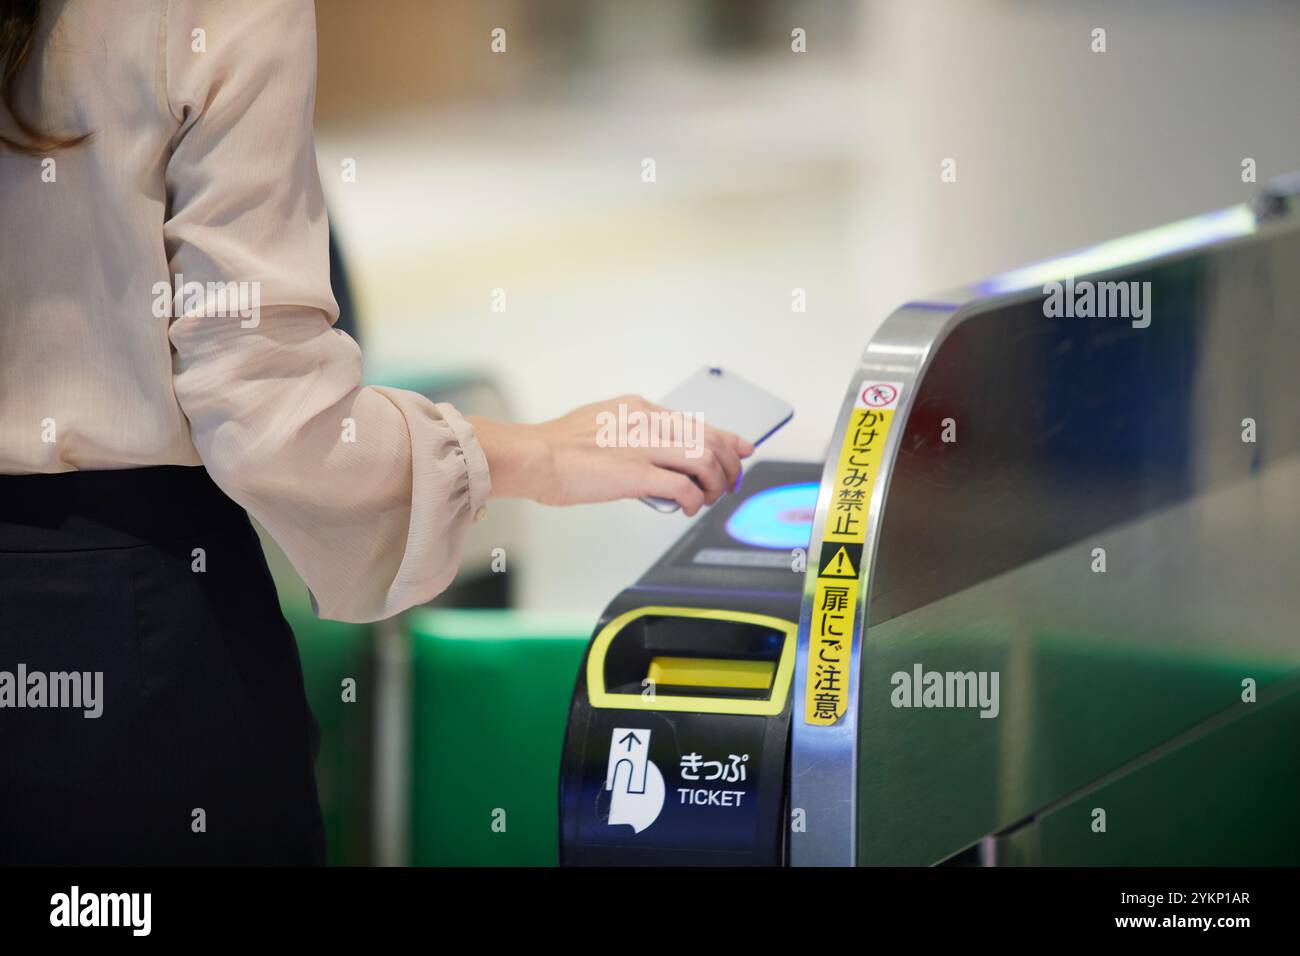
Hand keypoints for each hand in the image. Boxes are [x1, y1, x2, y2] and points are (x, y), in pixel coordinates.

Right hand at [466, 395, 754, 515]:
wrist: (532, 456)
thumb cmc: (555, 448)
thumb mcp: (600, 426)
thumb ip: (629, 436)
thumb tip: (650, 461)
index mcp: (637, 408)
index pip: (695, 421)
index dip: (726, 437)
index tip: (742, 448)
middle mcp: (646, 421)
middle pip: (708, 439)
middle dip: (728, 464)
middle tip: (730, 483)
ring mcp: (642, 445)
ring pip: (704, 459)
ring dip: (714, 483)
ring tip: (709, 498)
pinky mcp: (636, 472)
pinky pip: (683, 487)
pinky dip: (693, 500)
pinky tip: (687, 508)